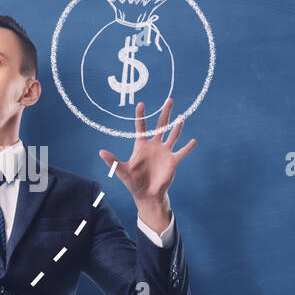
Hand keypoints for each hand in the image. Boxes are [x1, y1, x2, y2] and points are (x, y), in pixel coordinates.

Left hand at [99, 98, 195, 227]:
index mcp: (141, 145)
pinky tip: (193, 141)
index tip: (141, 103)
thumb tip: (100, 152)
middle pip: (160, 125)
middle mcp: (154, 145)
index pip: (141, 126)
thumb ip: (113, 161)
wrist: (146, 194)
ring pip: (173, 135)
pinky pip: (182, 152)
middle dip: (165, 113)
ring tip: (181, 116)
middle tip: (169, 100)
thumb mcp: (122, 171)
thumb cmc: (133, 182)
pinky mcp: (173, 161)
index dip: (140, 115)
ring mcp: (164, 152)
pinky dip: (188, 147)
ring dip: (177, 126)